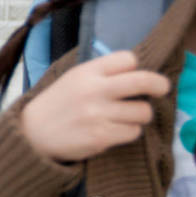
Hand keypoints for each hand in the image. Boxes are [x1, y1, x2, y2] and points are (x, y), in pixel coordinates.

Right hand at [19, 50, 170, 162]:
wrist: (32, 134)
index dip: (135, 67)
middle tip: (162, 88)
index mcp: (87, 72)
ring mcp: (98, 115)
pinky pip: (133, 132)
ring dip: (140, 115)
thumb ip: (101, 73)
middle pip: (143, 81)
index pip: (128, 59)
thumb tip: (137, 70)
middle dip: (160, 85)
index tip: (134, 75)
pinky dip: (129, 132)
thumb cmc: (58, 105)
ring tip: (127, 117)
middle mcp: (94, 91)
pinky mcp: (101, 137)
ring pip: (143, 112)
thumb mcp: (73, 79)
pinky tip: (116, 130)